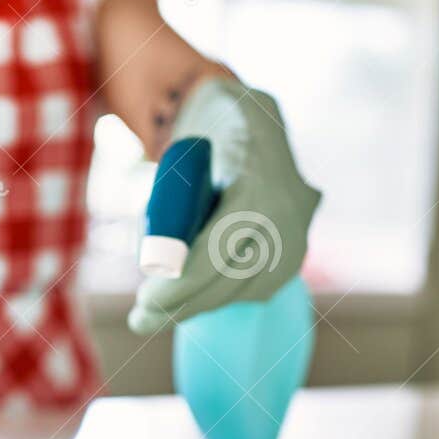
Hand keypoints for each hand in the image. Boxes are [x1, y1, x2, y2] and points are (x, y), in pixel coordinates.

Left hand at [127, 79, 320, 334]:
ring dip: (196, 305)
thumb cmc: (203, 131)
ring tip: (150, 316)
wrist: (248, 120)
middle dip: (184, 301)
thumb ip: (169, 200)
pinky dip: (217, 296)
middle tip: (140, 318)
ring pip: (245, 286)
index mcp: (258, 173)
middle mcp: (289, 206)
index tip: (148, 299)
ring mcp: (298, 229)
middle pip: (235, 272)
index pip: (224, 241)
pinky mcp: (293, 252)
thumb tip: (154, 264)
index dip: (187, 278)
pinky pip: (255, 287)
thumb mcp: (182, 151)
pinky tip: (184, 305)